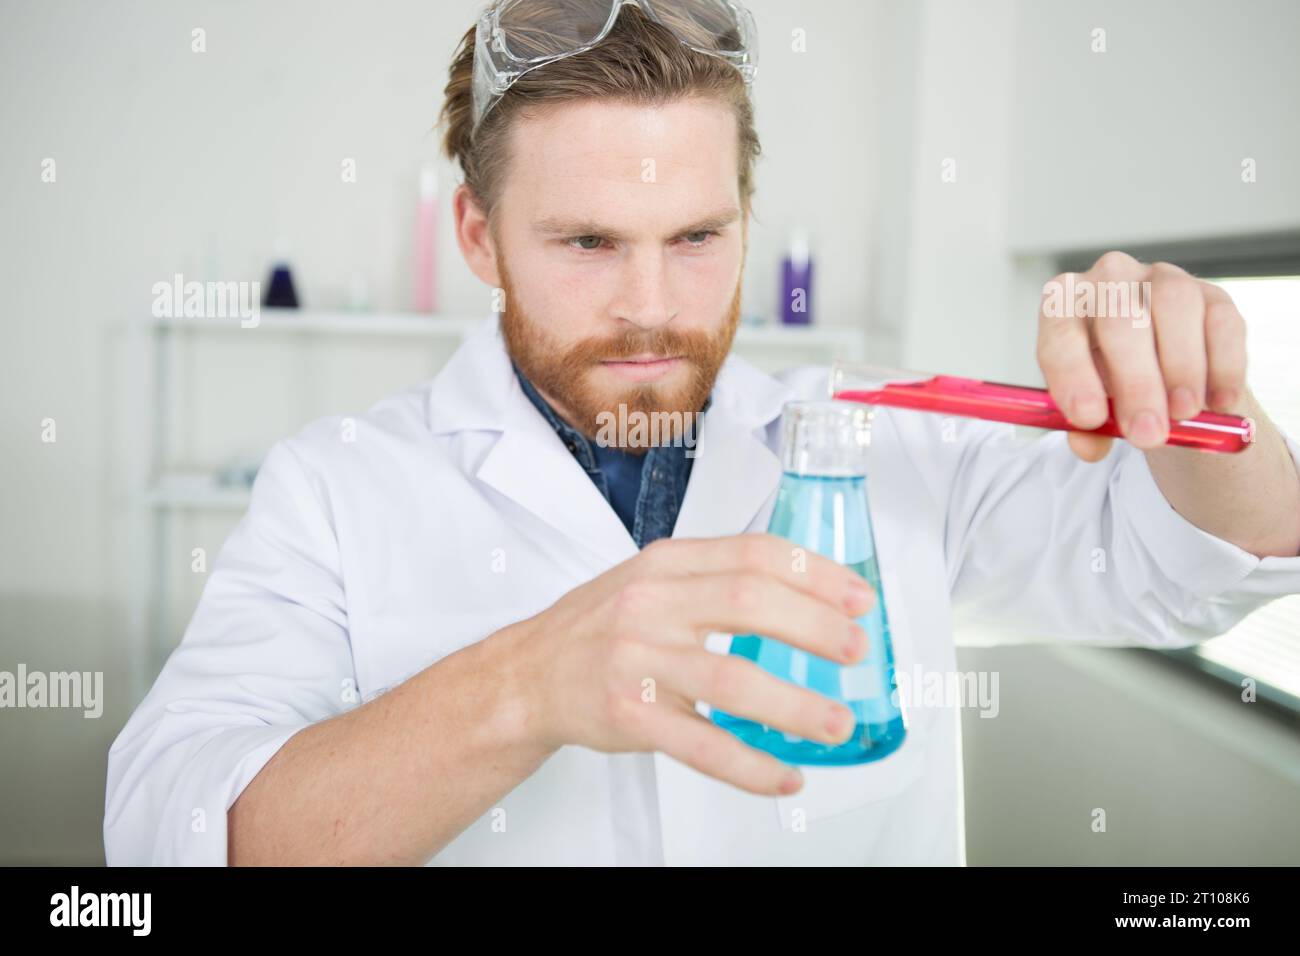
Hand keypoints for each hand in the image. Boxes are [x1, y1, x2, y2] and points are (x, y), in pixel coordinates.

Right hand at [511, 533, 875, 795]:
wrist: (528, 676)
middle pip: (750, 603)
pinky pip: (701, 746)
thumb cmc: (601, 627)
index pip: (753, 554)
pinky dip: (750, 767)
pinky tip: (783, 777)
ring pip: (731, 680)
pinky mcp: (630, 716)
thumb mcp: (652, 579)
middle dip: (816, 627)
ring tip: (836, 722)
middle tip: (857, 650)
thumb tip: (810, 591)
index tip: (858, 597)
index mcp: (666, 563)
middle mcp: (651, 603)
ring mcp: (638, 660)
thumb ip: (718, 576)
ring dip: (795, 705)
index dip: (814, 573)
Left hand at [1036, 251, 1248, 461]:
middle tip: (1147, 433)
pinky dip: (1223, 366)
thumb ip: (1085, 428)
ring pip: (1174, 308)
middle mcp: (1109, 279)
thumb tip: (1087, 445)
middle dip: (1135, 383)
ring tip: (1184, 414)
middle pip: (1120, 320)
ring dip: (1181, 368)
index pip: (1060, 335)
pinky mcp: (1213, 294)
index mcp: (1064, 305)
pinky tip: (1219, 403)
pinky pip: (1222, 322)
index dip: (1072, 376)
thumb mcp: (1091, 406)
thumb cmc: (1110, 383)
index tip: (1088, 418)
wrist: (1160, 370)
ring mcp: (1163, 279)